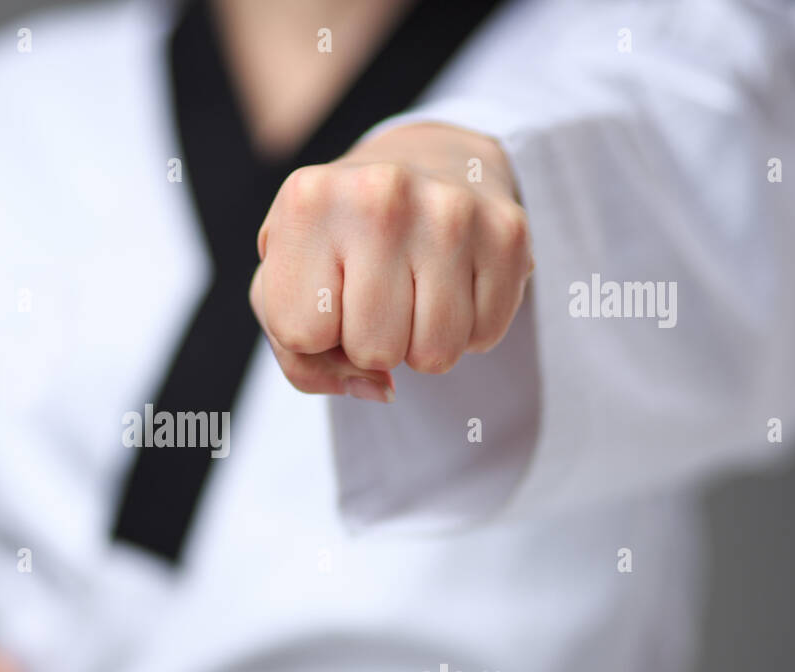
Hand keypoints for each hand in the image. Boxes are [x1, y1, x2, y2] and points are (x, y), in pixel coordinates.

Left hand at [249, 122, 533, 401]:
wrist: (423, 160)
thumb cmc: (338, 240)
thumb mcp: (286, 285)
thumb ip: (301, 359)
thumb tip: (381, 388)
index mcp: (307, 201)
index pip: (302, 335)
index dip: (313, 335)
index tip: (325, 293)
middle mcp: (380, 194)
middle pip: (373, 350)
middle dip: (369, 343)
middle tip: (374, 295)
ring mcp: (452, 209)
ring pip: (435, 355)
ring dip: (420, 344)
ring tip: (412, 291)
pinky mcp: (508, 231)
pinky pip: (485, 337)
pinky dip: (466, 329)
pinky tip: (451, 282)